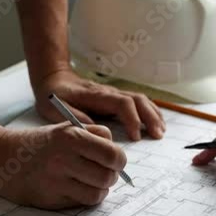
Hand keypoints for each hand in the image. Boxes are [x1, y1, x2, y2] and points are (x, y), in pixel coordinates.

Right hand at [0, 123, 126, 208]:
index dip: (118, 161)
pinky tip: (76, 189)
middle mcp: (63, 159)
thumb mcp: (65, 128)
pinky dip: (83, 197)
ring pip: (97, 194)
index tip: (115, 162)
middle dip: (110, 177)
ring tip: (90, 182)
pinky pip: (81, 203)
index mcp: (71, 137)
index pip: (112, 155)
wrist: (2, 158)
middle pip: (107, 177)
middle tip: (104, 174)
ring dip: (99, 190)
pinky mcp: (51, 199)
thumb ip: (94, 135)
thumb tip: (118, 157)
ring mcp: (57, 181)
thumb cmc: (38, 144)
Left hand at [32, 69, 164, 140]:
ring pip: (140, 99)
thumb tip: (93, 129)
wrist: (54, 78)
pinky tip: (155, 123)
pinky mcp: (116, 98)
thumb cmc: (55, 95)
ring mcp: (114, 94)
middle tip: (157, 135)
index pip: (122, 103)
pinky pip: (138, 102)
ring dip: (153, 114)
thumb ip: (74, 118)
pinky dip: (150, 111)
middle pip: (137, 100)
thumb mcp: (57, 108)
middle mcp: (109, 93)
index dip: (132, 119)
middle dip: (149, 117)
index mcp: (96, 95)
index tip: (135, 137)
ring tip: (161, 131)